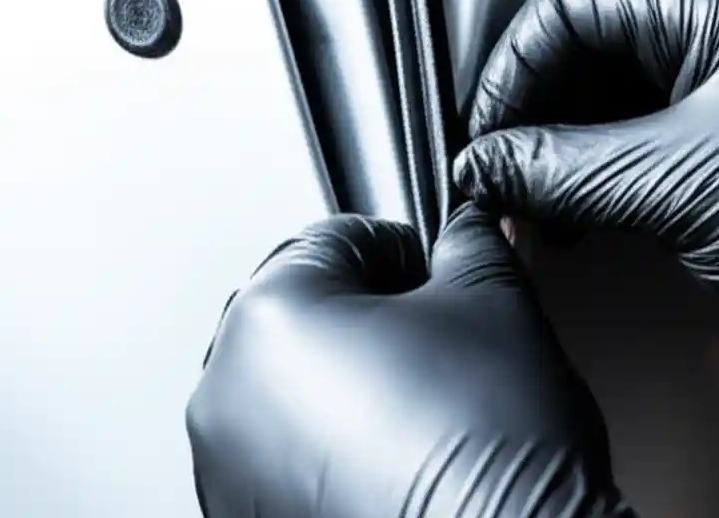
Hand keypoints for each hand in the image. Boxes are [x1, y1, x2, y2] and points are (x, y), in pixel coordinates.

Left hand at [186, 204, 632, 517]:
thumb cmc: (490, 449)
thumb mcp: (493, 298)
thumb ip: (465, 240)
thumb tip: (460, 229)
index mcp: (271, 314)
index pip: (336, 240)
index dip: (403, 252)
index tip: (434, 276)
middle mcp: (225, 391)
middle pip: (301, 313)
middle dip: (364, 318)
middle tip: (431, 346)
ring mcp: (226, 466)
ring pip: (287, 387)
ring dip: (341, 384)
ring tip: (415, 410)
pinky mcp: (246, 517)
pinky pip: (280, 455)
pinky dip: (325, 447)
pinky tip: (389, 457)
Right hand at [453, 0, 718, 351]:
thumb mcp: (677, 190)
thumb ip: (563, 170)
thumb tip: (489, 163)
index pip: (577, 0)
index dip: (516, 66)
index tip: (489, 131)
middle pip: (592, 38)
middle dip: (538, 109)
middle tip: (505, 169)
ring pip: (615, 80)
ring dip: (567, 139)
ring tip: (539, 200)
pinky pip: (649, 113)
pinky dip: (605, 156)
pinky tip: (582, 204)